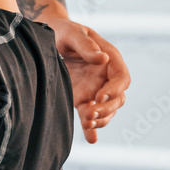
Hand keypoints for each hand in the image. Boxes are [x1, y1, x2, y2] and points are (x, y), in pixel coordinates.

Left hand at [44, 17, 129, 143]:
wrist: (48, 37)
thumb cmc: (63, 31)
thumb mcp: (71, 32)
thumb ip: (85, 45)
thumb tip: (102, 59)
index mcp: (110, 60)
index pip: (122, 79)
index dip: (114, 90)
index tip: (100, 97)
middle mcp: (106, 77)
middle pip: (117, 99)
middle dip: (106, 109)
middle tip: (89, 113)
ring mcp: (95, 89)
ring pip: (107, 110)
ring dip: (100, 119)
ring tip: (87, 123)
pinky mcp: (82, 98)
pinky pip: (90, 115)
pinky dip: (92, 128)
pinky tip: (91, 139)